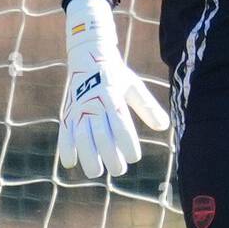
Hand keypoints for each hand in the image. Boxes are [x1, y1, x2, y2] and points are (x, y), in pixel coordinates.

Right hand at [58, 0, 169, 177]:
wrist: (88, 55)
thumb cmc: (116, 75)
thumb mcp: (134, 87)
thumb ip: (148, 107)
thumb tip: (164, 127)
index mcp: (112, 96)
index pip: (121, 123)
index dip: (127, 142)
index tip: (135, 157)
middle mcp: (95, 104)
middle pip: (101, 134)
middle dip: (109, 155)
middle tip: (119, 170)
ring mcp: (79, 109)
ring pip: (81, 136)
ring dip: (87, 156)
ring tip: (95, 172)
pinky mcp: (68, 112)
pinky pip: (64, 132)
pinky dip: (65, 147)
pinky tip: (70, 164)